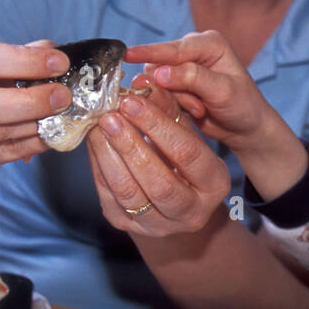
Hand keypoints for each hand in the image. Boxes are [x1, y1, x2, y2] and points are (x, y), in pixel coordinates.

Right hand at [0, 38, 70, 172]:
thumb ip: (20, 54)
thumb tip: (56, 51)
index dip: (25, 61)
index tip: (59, 62)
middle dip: (29, 101)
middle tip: (63, 95)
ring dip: (38, 123)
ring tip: (65, 112)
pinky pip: (11, 153)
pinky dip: (38, 142)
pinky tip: (56, 129)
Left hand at [85, 74, 231, 236]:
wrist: (174, 202)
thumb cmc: (183, 159)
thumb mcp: (186, 134)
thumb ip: (168, 110)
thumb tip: (144, 81)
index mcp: (214, 185)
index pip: (187, 154)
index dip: (158, 125)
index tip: (133, 100)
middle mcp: (191, 212)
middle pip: (158, 181)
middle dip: (131, 144)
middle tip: (111, 114)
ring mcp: (158, 225)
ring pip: (128, 192)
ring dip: (109, 155)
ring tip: (98, 126)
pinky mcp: (129, 227)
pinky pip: (109, 196)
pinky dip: (98, 166)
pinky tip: (94, 142)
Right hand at [125, 30, 276, 148]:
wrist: (246, 128)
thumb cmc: (243, 106)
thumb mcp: (223, 91)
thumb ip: (193, 79)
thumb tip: (159, 72)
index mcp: (208, 43)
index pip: (173, 49)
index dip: (150, 53)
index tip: (127, 55)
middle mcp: (192, 51)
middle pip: (159, 66)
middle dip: (174, 90)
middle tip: (198, 106)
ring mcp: (181, 68)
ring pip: (156, 83)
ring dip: (176, 101)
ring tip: (201, 108)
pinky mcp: (175, 85)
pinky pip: (159, 95)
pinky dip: (175, 106)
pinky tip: (196, 110)